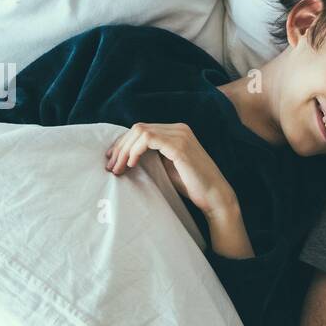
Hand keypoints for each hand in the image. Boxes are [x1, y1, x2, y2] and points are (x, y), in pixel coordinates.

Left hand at [105, 122, 236, 217]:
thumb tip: (127, 157)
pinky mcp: (179, 146)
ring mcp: (180, 135)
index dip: (124, 143)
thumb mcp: (167, 167)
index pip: (142, 130)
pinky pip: (148, 139)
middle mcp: (179, 129)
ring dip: (124, 150)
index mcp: (177, 132)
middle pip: (138, 128)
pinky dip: (135, 151)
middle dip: (120, 147)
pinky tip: (131, 165)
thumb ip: (153, 157)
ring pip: (140, 132)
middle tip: (110, 166)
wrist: (215, 197)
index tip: (112, 160)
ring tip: (117, 168)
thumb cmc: (193, 186)